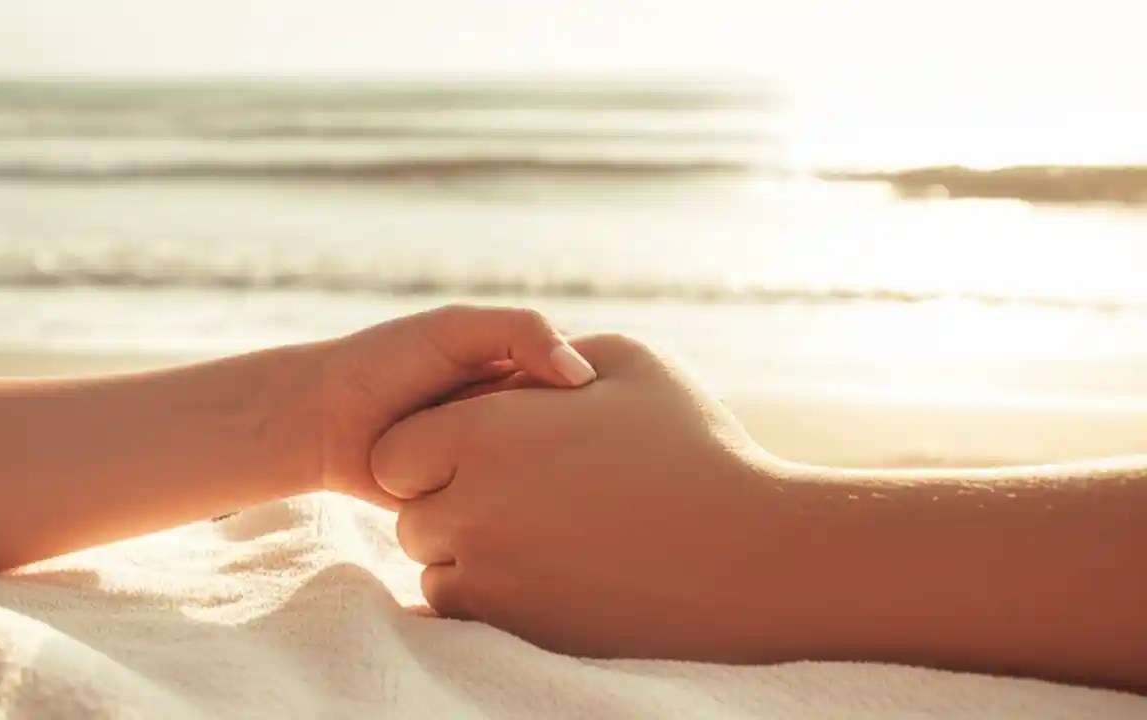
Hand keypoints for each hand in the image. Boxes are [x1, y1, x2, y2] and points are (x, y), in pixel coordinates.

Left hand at [314, 305, 596, 507]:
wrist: (323, 419)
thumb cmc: (387, 362)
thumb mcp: (458, 330)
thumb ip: (521, 332)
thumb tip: (582, 376)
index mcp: (524, 383)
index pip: (584, 395)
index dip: (584, 399)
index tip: (567, 402)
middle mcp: (517, 433)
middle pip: (566, 442)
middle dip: (551, 441)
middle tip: (516, 438)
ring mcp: (498, 477)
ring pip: (540, 483)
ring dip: (527, 477)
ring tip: (495, 466)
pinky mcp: (476, 516)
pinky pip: (507, 518)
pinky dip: (502, 508)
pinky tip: (487, 494)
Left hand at [372, 334, 796, 660]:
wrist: (751, 553)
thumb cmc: (697, 447)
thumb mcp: (632, 361)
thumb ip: (555, 351)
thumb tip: (516, 363)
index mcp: (489, 433)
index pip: (397, 450)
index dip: (428, 448)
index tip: (470, 449)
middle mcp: (474, 505)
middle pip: (410, 510)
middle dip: (443, 498)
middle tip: (509, 490)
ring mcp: (492, 573)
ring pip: (432, 563)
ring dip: (462, 548)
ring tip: (532, 529)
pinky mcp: (517, 624)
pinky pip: (459, 608)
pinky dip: (484, 591)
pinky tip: (540, 567)